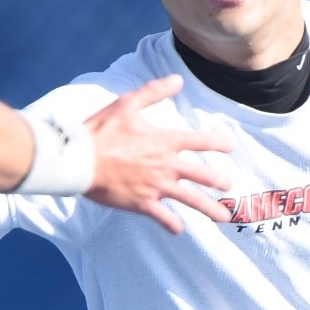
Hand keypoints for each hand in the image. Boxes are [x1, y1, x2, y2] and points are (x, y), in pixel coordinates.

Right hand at [82, 74, 233, 233]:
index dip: (220, 144)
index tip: (231, 147)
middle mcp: (166, 165)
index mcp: (165, 141)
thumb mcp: (127, 104)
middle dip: (220, 181)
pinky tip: (179, 229)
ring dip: (210, 209)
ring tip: (223, 217)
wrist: (78, 160)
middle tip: (228, 186)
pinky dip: (173, 225)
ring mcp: (156, 186)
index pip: (202, 142)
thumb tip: (177, 79)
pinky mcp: (143, 204)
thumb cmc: (100, 131)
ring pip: (192, 200)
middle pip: (204, 175)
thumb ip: (154, 92)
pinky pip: (165, 218)